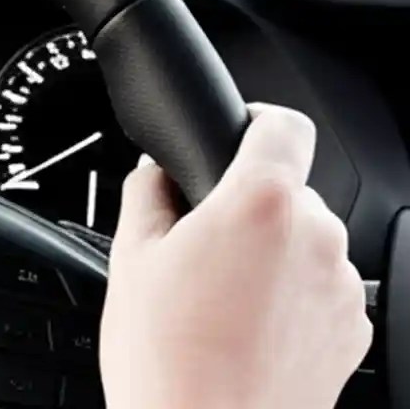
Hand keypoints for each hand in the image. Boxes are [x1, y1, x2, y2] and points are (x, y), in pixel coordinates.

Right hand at [101, 104, 371, 408]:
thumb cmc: (167, 361)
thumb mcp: (130, 258)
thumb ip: (146, 194)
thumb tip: (155, 173)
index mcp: (259, 203)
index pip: (282, 124)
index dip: (253, 123)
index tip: (235, 139)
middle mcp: (316, 237)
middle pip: (287, 191)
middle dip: (246, 209)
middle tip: (199, 251)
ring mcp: (342, 287)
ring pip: (305, 242)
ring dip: (270, 255)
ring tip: (219, 301)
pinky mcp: (353, 330)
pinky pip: (321, 288)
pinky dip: (290, 297)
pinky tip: (246, 329)